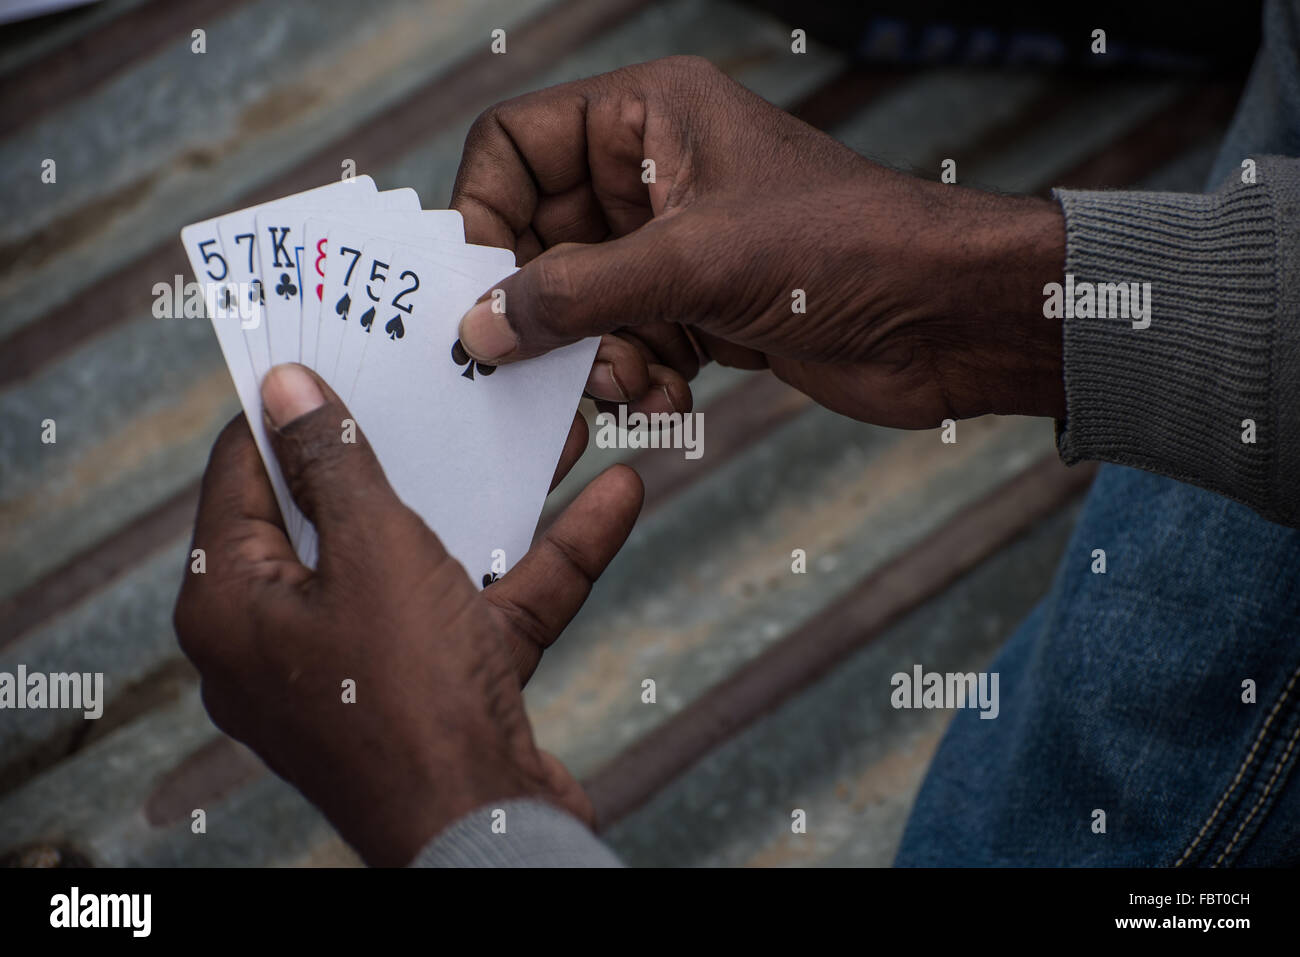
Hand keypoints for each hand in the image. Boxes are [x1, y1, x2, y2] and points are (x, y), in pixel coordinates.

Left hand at [173, 364, 642, 865]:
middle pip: (346, 513)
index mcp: (236, 607)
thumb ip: (333, 463)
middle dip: (416, 443)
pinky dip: (546, 557)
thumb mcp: (374, 552)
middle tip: (441, 374)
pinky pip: (487, 604)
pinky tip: (615, 496)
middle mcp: (293, 637)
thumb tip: (287, 387)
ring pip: (434, 554)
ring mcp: (372, 664)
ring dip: (502, 494)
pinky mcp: (443, 685)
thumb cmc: (410, 700)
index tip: (334, 348)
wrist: (492, 835)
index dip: (289, 408)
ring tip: (554, 425)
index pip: (243, 476)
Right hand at [450, 55, 1065, 427]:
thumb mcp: (693, 263)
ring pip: (579, 305)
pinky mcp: (699, 309)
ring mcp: (675, 246)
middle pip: (540, 237)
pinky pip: (625, 346)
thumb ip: (575, 293)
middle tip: (541, 362)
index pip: (517, 144)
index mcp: (649, 117)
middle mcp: (653, 177)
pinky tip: (668, 402)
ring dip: (593, 357)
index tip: (475, 287)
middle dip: (544, 308)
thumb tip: (481, 326)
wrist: (947, 320)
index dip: (483, 212)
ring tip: (634, 383)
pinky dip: (634, 381)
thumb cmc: (846, 249)